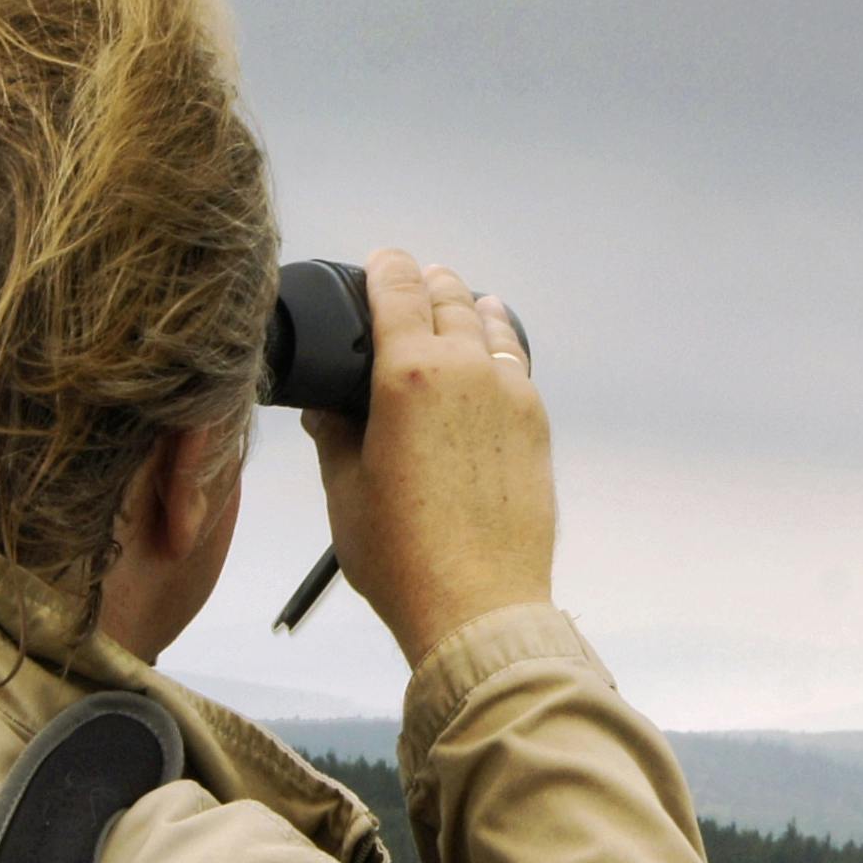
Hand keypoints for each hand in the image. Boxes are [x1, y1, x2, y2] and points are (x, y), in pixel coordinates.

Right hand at [303, 249, 556, 665]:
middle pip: (449, 299)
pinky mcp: (536, 424)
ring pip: (491, 326)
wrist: (477, 602)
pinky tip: (494, 352)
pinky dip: (501, 346)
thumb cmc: (402, 554)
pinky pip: (517, 365)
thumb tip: (326, 408)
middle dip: (428, 284)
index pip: (398, 292)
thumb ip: (334, 433)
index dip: (386, 268)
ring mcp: (510, 394)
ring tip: (459, 301)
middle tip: (416, 278)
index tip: (381, 260)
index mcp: (408, 376)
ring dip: (469, 308)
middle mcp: (466, 371)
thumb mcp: (344, 489)